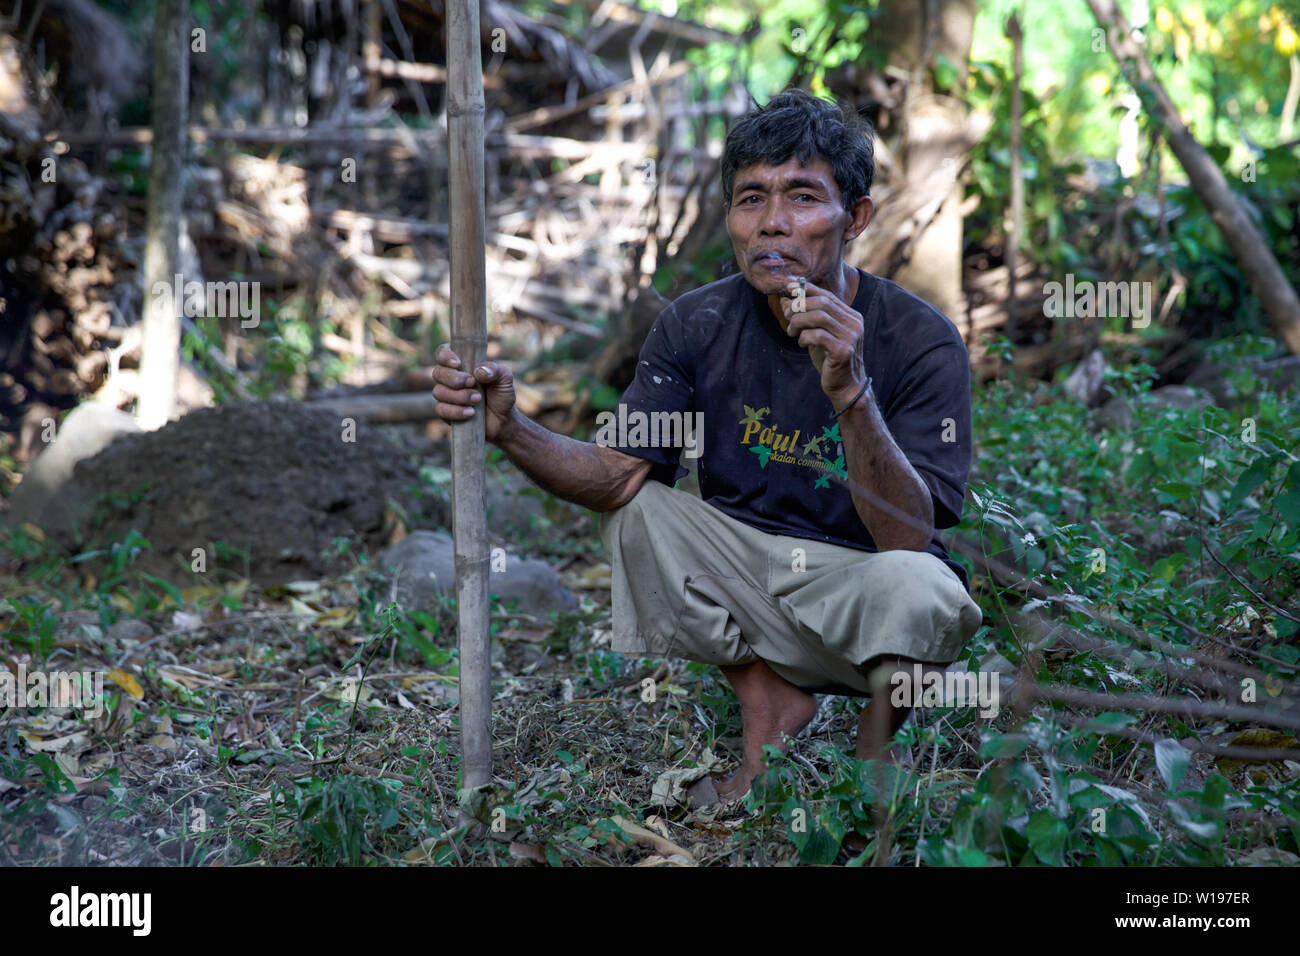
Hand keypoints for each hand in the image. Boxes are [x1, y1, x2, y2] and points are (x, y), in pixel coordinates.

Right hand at [432, 343, 517, 442]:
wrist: (503, 419)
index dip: (445, 355)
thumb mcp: (505, 379)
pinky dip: (456, 411)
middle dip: (453, 378)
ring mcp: (446, 395)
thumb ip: (495, 370)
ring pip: (438, 392)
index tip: (458, 364)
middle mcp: (450, 377)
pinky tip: (471, 413)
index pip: (443, 352)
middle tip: (472, 383)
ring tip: (477, 400)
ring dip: (459, 396)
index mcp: (462, 363)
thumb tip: (479, 371)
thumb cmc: (501, 394)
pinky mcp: (446, 412)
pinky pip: (441, 409)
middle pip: (438, 372)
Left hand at [780, 278, 867, 405]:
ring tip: (791, 331)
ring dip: (799, 322)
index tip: (789, 287)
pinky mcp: (843, 351)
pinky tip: (801, 343)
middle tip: (787, 315)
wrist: (845, 386)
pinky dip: (804, 337)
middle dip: (800, 306)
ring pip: (819, 317)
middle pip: (823, 303)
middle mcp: (854, 324)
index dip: (807, 290)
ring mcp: (851, 337)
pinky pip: (818, 335)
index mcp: (852, 317)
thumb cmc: (830, 359)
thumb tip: (786, 301)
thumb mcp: (819, 335)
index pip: (828, 296)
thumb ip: (807, 318)